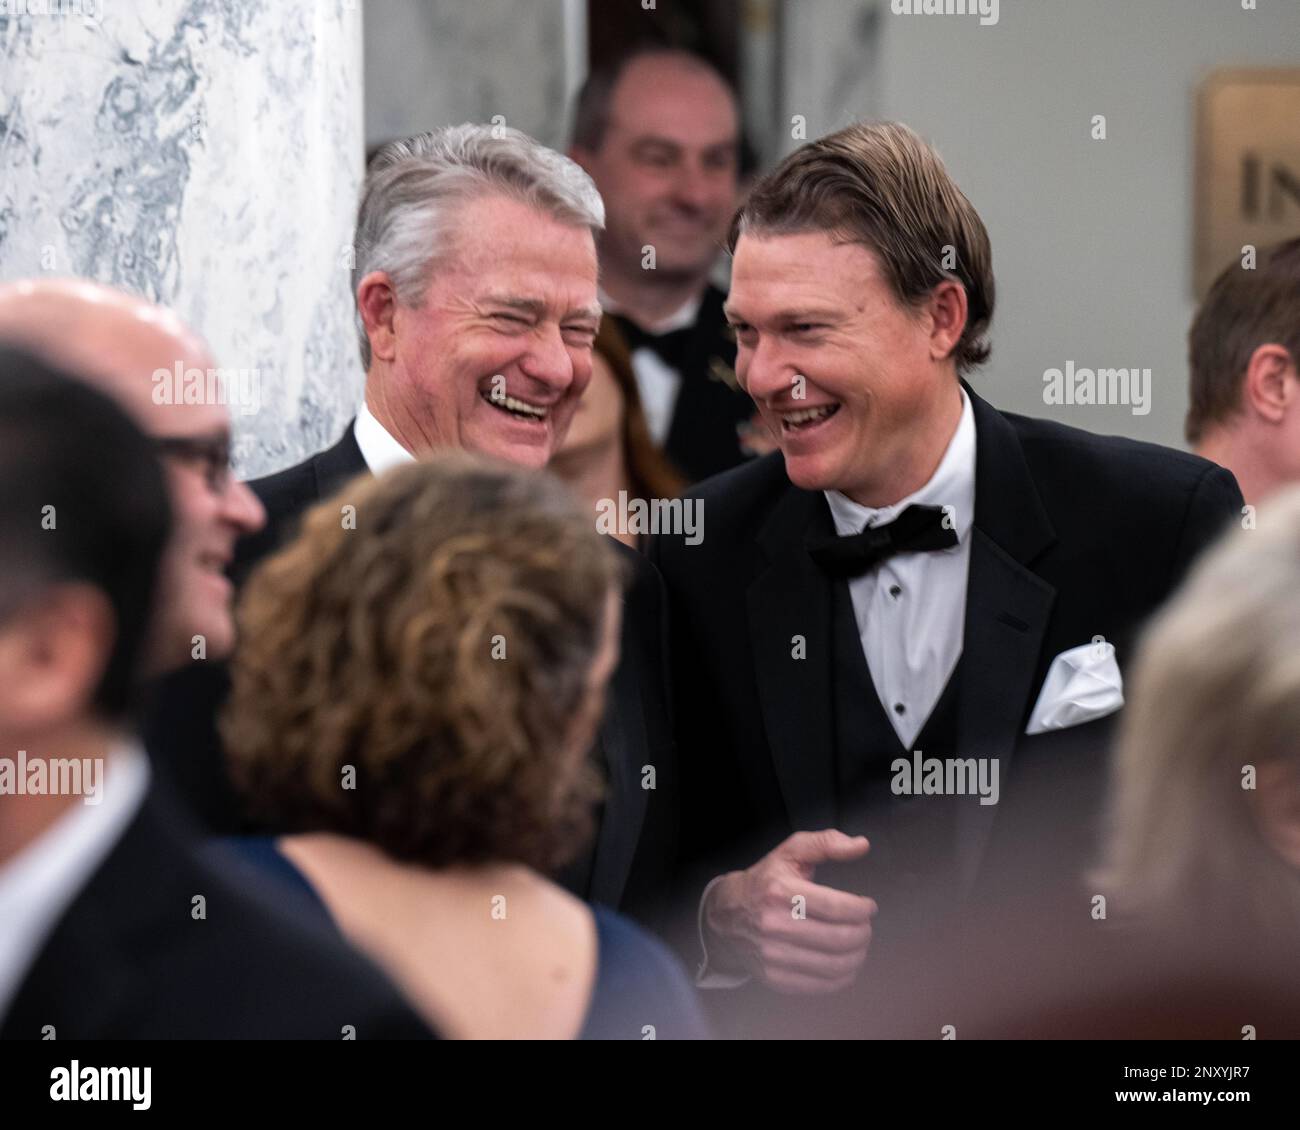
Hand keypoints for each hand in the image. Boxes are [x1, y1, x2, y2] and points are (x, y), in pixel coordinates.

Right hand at [703, 829, 875, 993]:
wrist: (725, 914)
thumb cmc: (766, 880)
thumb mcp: (791, 852)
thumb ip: (827, 842)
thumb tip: (862, 845)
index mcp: (780, 891)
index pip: (835, 907)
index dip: (861, 909)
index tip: (868, 907)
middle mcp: (774, 925)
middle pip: (839, 938)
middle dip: (863, 933)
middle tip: (865, 926)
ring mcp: (773, 955)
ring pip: (834, 965)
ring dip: (858, 956)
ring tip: (859, 944)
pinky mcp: (774, 977)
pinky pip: (821, 985)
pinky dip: (842, 977)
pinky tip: (845, 964)